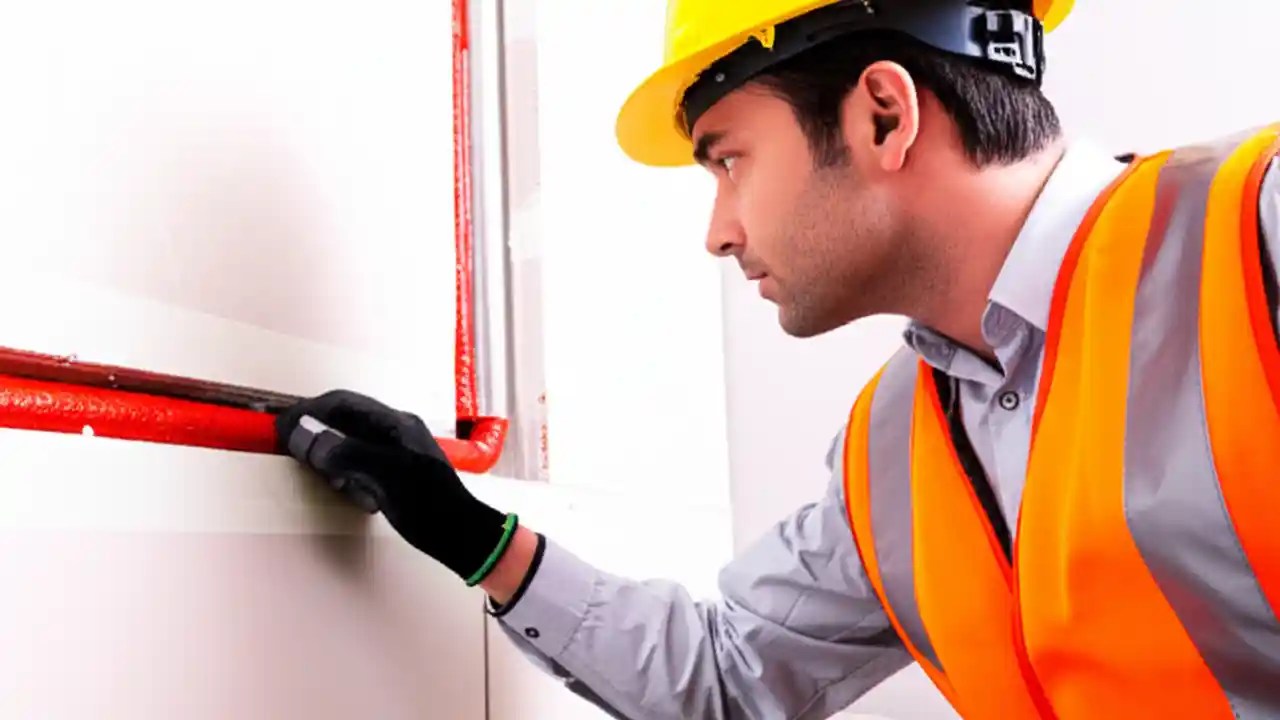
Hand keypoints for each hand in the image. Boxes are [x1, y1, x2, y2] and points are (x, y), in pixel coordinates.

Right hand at [274, 390, 517, 585]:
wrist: (463, 537)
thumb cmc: (429, 505)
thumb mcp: (385, 476)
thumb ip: (345, 452)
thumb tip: (304, 434)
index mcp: (395, 423)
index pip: (342, 403)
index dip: (308, 412)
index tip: (281, 428)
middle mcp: (396, 431)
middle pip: (345, 419)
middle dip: (316, 432)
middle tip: (293, 451)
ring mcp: (398, 452)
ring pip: (351, 441)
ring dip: (331, 454)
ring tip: (322, 475)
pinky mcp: (397, 474)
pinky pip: (361, 464)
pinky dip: (346, 472)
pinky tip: (347, 490)